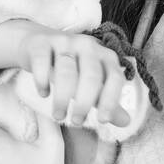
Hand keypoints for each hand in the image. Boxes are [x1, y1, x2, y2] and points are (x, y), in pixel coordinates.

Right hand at [12, 26, 132, 127]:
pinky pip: (42, 61)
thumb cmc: (70, 67)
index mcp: (105, 55)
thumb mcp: (90, 83)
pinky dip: (42, 81)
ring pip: (66, 72)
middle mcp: (88, 46)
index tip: (102, 120)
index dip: (111, 100)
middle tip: (76, 122)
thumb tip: (126, 122)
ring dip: (62, 98)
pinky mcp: (41, 43)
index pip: (115, 77)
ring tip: (58, 115)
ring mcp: (64, 41)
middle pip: (91, 76)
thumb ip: (106, 100)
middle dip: (84, 103)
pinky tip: (44, 93)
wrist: (37, 44)